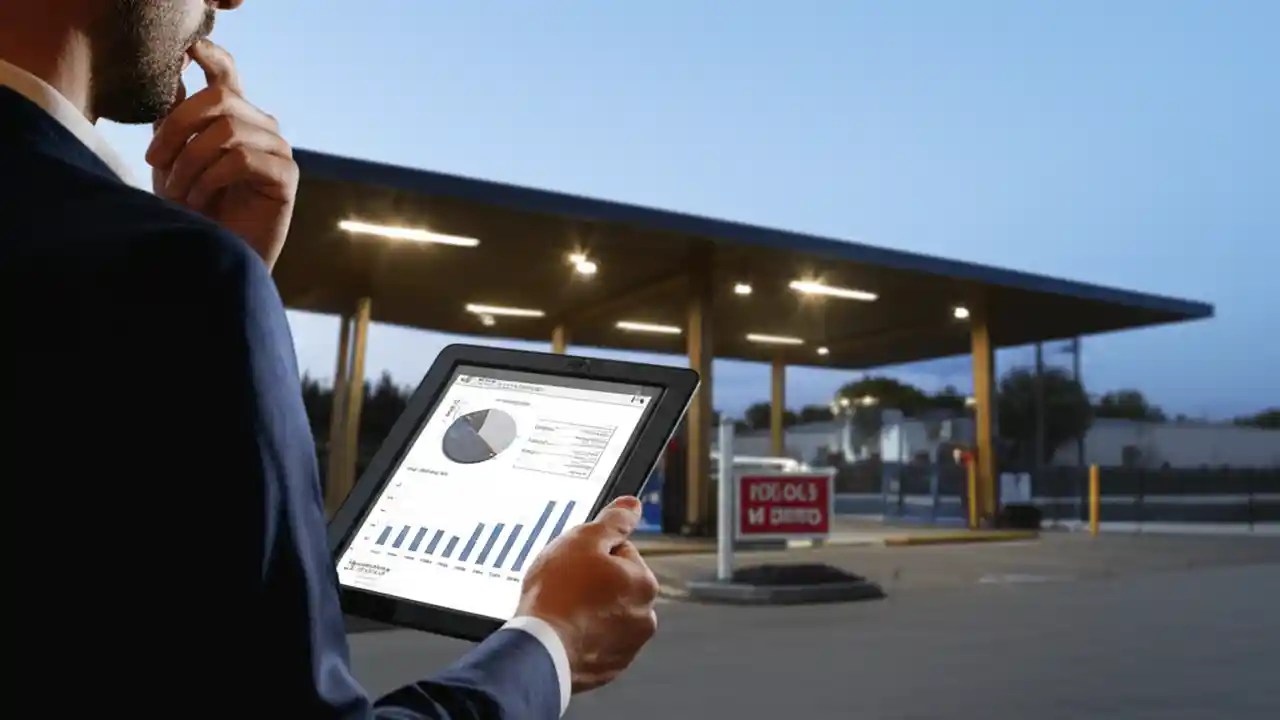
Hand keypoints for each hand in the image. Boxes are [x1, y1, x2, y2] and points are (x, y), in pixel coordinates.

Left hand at [146, 39, 298, 270]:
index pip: (228, 74)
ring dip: (191, 161)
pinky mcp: (285, 177)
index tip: (187, 53)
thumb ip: (174, 121)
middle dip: (178, 127)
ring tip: (177, 192)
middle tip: (154, 161)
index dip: (211, 57)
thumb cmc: (191, 211)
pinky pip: (243, 159)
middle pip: (219, 98)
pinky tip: (199, 200)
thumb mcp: (172, 159)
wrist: (213, 257)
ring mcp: (278, 151)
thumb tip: (172, 79)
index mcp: (235, 118)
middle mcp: (261, 127)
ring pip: (228, 129)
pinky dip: (211, 178)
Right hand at [516, 496, 659, 692]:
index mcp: (643, 583)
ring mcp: (627, 645)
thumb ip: (613, 521)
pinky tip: (563, 630)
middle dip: (593, 583)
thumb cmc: (558, 595)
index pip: (621, 552)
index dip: (593, 553)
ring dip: (588, 610)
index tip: (575, 563)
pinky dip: (582, 636)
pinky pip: (595, 642)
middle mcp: (644, 616)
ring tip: (561, 610)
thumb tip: (632, 506)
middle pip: (615, 585)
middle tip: (565, 586)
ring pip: (605, 615)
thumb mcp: (584, 540)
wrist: (539, 649)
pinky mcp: (608, 668)